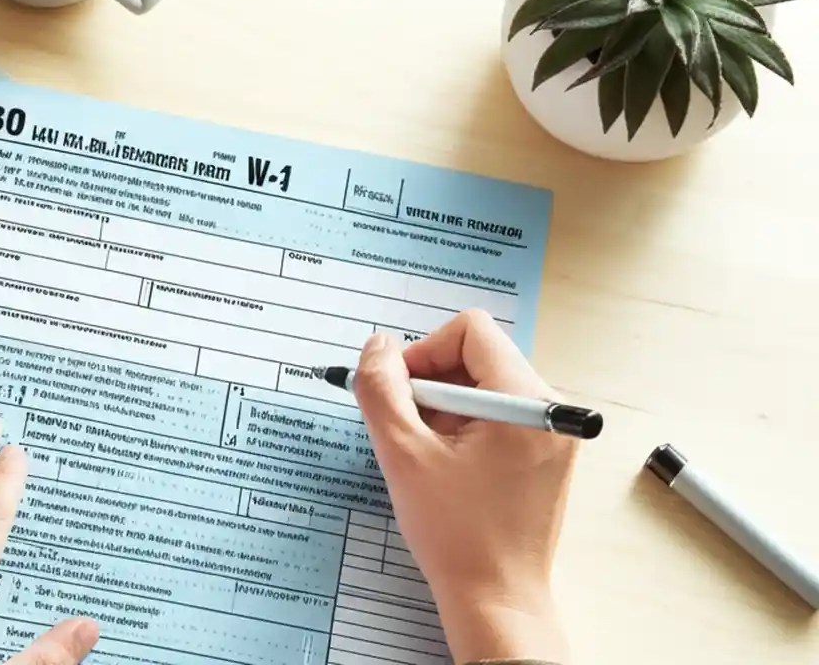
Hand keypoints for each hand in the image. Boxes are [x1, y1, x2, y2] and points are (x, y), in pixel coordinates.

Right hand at [352, 311, 574, 663]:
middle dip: (432, 383)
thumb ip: (381, 390)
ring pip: (482, 386)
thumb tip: (378, 347)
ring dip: (443, 409)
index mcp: (525, 400)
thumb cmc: (455, 534)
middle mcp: (549, 407)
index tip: (399, 393)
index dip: (423, 351)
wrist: (496, 599)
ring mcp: (551, 432)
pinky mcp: (546, 453)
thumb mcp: (403, 454)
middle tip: (407, 429)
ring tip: (426, 455)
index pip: (470, 331)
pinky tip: (445, 467)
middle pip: (477, 356)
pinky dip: (462, 428)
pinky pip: (496, 414)